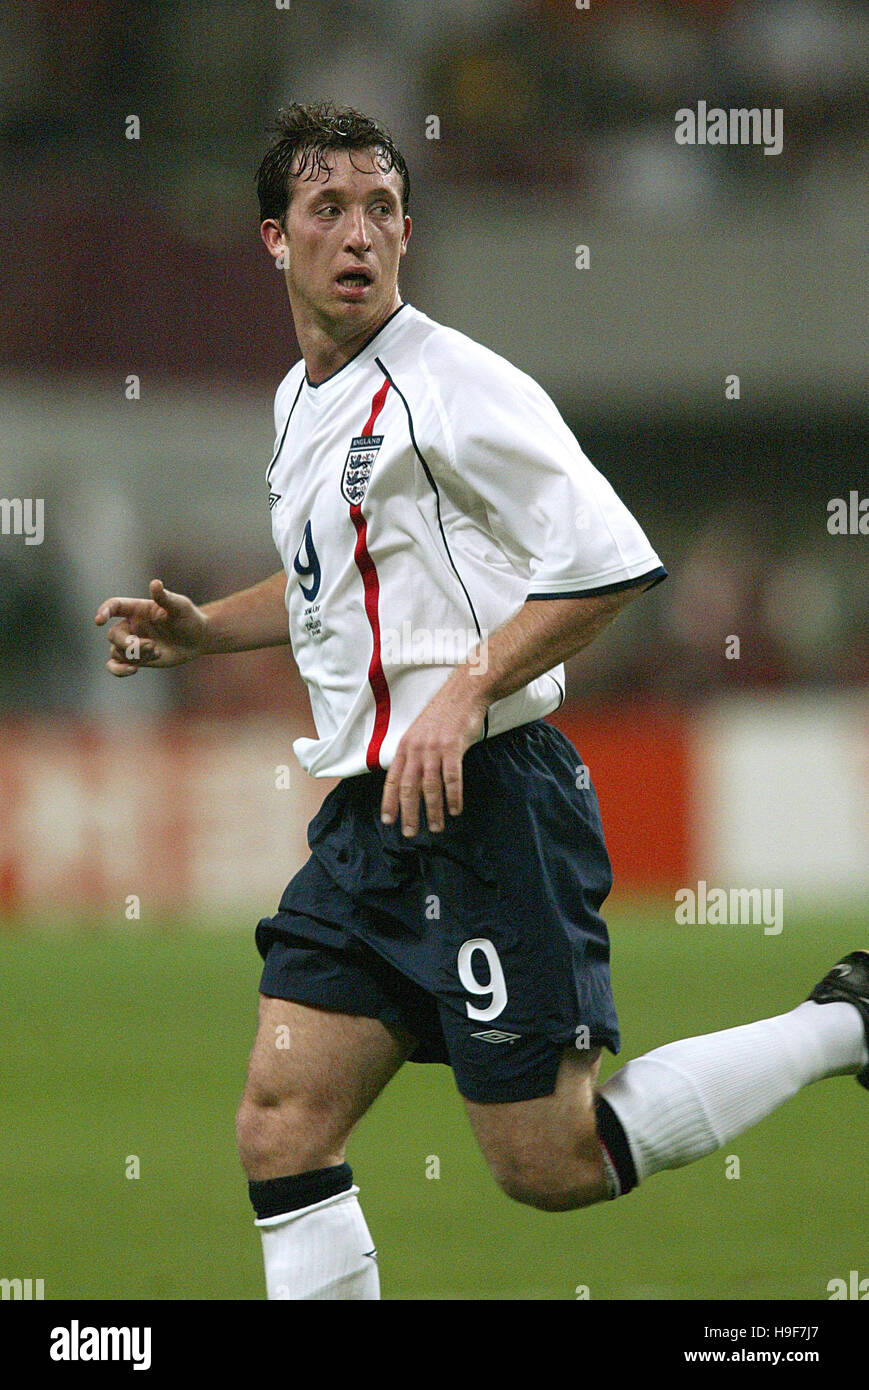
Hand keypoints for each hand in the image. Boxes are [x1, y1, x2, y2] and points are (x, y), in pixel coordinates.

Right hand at [95, 579, 208, 676]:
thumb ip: (165, 598)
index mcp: (137, 609)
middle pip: (113, 635)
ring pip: (117, 651)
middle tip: (151, 645)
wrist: (196, 638)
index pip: (114, 606)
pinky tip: (133, 670)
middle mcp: (131, 625)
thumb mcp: (179, 606)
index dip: (104, 611)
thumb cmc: (188, 617)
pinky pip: (116, 665)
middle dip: (129, 644)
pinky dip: (119, 670)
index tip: (99, 620)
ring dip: (136, 655)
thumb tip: (155, 584)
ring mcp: (132, 642)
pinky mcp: (136, 658)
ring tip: (157, 651)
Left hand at [380, 673, 487, 836]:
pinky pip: (452, 778)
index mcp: (405, 747)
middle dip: (408, 813)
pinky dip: (453, 797)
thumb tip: (412, 782)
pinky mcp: (453, 747)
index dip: (389, 802)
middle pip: (408, 788)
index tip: (388, 821)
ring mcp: (434, 748)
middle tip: (410, 833)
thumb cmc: (443, 715)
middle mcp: (416, 749)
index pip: (392, 779)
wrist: (463, 693)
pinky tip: (455, 810)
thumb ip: (414, 756)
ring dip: (433, 810)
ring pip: (430, 787)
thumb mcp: (420, 734)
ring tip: (436, 827)